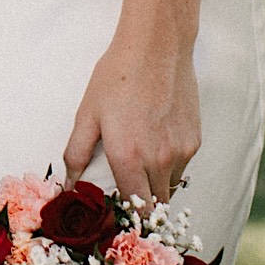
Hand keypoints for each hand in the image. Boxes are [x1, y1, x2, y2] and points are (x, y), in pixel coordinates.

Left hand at [63, 31, 201, 207]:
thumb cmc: (118, 76)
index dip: (128, 217)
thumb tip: (69, 183)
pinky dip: (170, 163)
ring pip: (170, 186)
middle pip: (155, 204)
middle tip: (128, 189)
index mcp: (128, 157)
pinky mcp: (195, 140)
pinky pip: (182, 166)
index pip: (135, 210)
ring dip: (156, 183)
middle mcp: (158, 160)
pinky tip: (157, 140)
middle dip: (142, 204)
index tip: (119, 213)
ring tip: (142, 158)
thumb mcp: (88, 113)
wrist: (156, 47)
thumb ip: (76, 153)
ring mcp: (180, 151)